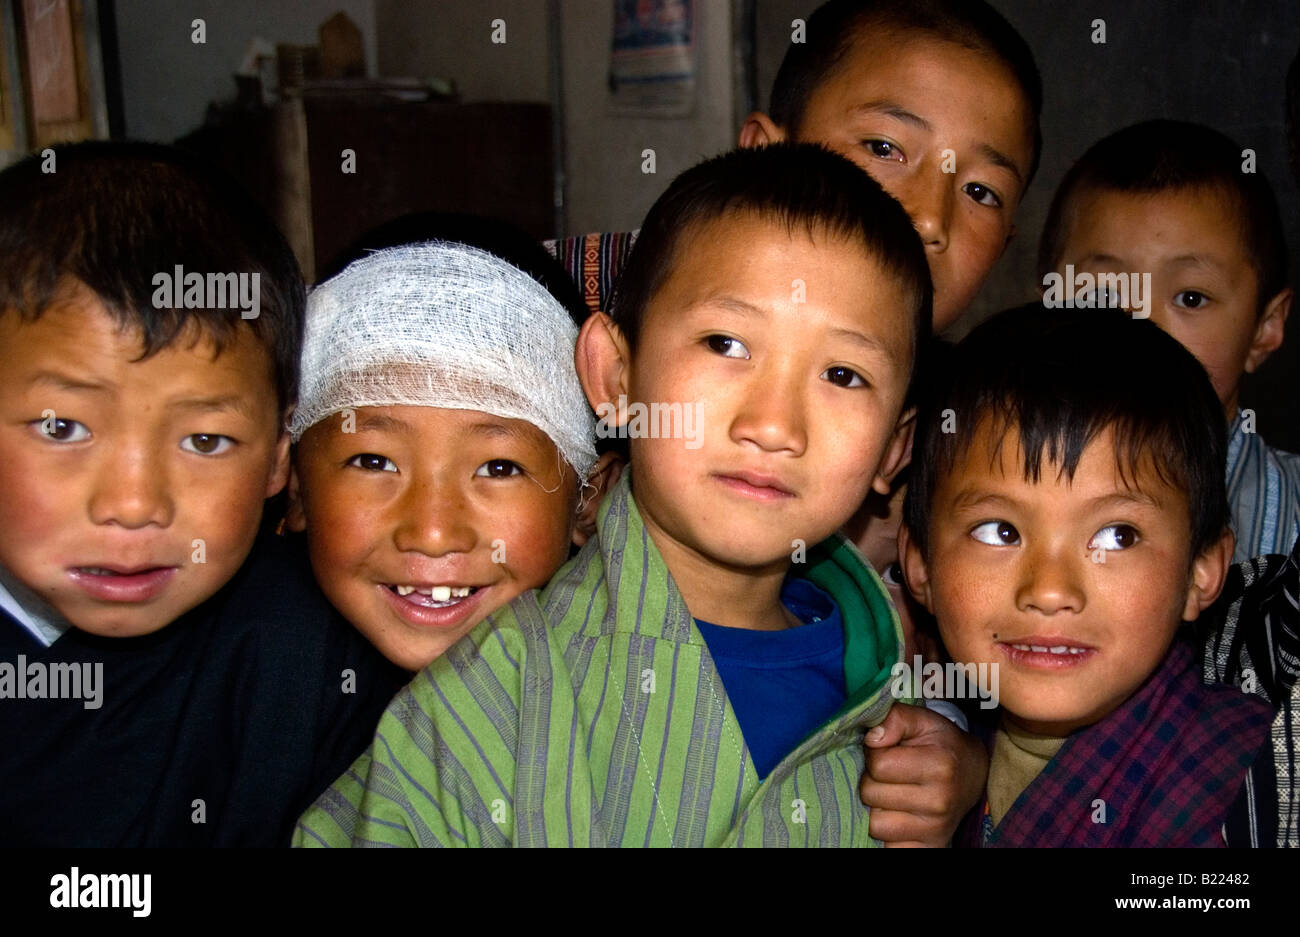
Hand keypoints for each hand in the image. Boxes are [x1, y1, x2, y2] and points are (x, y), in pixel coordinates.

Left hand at [860, 702, 987, 846]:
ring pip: (874, 825)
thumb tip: (871, 738)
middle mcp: (939, 802)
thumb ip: (895, 717)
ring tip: (892, 795)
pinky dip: (887, 835)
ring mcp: (935, 830)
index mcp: (939, 766)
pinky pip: (889, 848)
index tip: (889, 752)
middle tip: (890, 775)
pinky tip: (896, 817)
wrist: (974, 775)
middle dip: (872, 781)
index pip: (877, 764)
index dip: (875, 754)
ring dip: (876, 809)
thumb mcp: (923, 720)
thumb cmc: (941, 744)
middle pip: (870, 794)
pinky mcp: (930, 848)